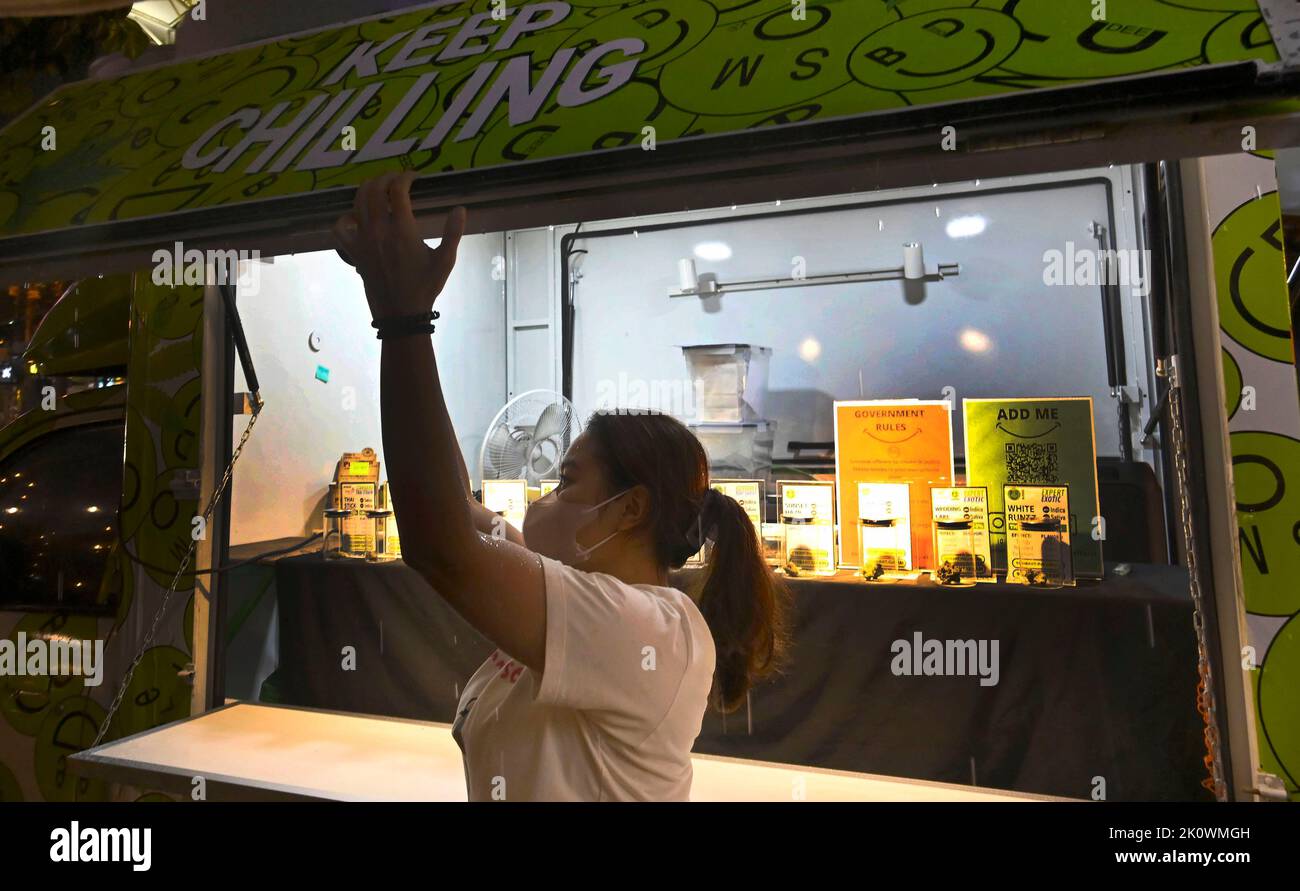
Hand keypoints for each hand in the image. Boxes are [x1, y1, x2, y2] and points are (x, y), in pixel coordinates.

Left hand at [331, 171, 467, 320]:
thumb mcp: (445, 261)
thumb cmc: (425, 287)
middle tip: (397, 180)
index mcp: (403, 230)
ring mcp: (363, 240)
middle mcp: (379, 230)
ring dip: (368, 189)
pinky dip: (346, 217)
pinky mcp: (354, 251)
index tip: (414, 178)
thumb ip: (453, 233)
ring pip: (357, 202)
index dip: (406, 177)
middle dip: (386, 178)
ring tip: (379, 189)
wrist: (401, 313)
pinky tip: (357, 217)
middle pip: (374, 189)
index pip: (398, 190)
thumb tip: (460, 209)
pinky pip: (340, 228)